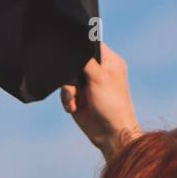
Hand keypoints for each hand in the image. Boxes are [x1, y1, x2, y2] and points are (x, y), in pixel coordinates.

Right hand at [59, 44, 139, 160]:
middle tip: (76, 83)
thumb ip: (85, 60)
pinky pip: (64, 90)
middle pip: (74, 60)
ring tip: (75, 100)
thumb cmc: (112, 105)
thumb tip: (73, 45)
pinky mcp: (78, 95)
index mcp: (109, 61)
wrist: (110, 134)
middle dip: (70, 73)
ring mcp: (87, 83)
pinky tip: (74, 107)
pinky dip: (67, 99)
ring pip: (66, 76)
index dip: (78, 45)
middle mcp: (98, 70)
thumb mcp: (99, 77)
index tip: (68, 51)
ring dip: (68, 90)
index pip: (90, 43)